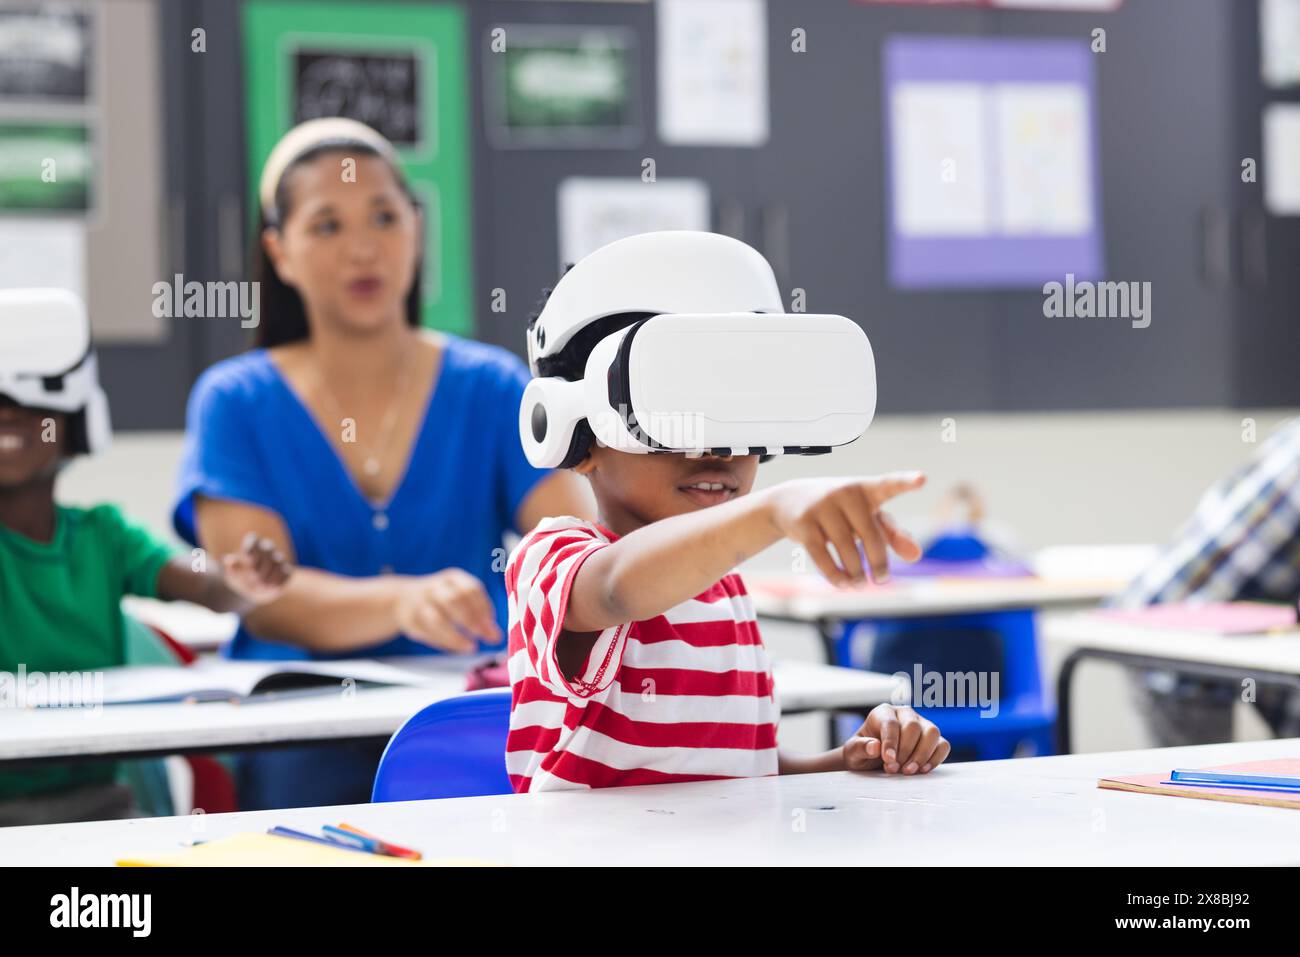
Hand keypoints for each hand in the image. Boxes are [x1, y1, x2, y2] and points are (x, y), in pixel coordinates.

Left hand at [221, 532, 291, 604]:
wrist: (254, 592)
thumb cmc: (240, 580)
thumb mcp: (232, 575)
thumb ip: (231, 567)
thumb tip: (229, 559)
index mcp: (251, 546)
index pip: (253, 539)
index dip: (251, 548)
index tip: (248, 562)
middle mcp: (266, 549)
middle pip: (268, 547)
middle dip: (260, 563)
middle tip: (253, 578)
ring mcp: (278, 560)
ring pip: (278, 559)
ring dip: (269, 574)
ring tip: (261, 585)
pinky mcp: (286, 571)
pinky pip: (287, 572)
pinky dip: (278, 580)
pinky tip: (271, 587)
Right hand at [394, 568, 502, 653]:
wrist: (403, 598)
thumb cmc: (442, 599)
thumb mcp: (459, 594)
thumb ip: (478, 613)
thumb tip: (496, 636)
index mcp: (452, 577)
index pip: (471, 589)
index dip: (484, 607)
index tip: (492, 625)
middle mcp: (435, 587)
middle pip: (454, 601)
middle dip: (472, 621)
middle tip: (487, 636)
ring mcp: (419, 603)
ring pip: (437, 620)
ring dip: (456, 636)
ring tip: (472, 648)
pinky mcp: (410, 620)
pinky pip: (428, 633)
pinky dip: (444, 642)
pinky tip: (457, 648)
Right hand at [766, 472, 925, 584]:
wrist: (789, 500)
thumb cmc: (841, 510)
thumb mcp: (868, 516)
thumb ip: (894, 535)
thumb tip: (917, 556)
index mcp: (867, 488)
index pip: (889, 484)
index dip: (905, 482)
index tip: (922, 479)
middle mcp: (845, 493)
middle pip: (869, 534)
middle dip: (878, 562)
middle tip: (881, 579)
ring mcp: (822, 506)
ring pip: (846, 548)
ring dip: (855, 573)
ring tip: (859, 584)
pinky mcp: (804, 524)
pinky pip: (822, 556)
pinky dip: (835, 575)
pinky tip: (843, 584)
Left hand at [843, 704, 949, 774]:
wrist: (871, 760)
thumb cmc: (862, 752)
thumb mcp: (853, 752)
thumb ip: (860, 747)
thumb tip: (875, 746)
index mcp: (883, 713)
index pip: (891, 723)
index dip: (891, 743)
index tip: (888, 760)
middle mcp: (905, 714)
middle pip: (913, 727)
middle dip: (905, 752)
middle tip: (894, 769)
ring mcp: (921, 724)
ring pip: (932, 733)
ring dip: (922, 755)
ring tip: (908, 771)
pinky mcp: (933, 739)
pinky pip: (943, 745)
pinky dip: (935, 758)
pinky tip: (922, 770)